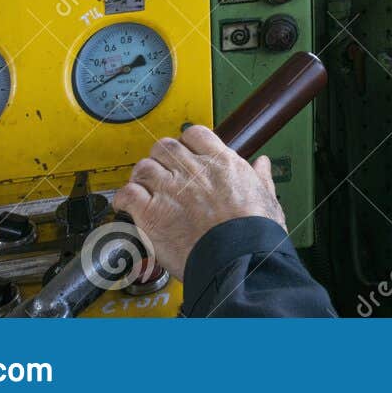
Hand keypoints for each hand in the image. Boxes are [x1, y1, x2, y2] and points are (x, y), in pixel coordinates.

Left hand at [113, 125, 287, 279]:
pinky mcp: (152, 213)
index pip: (194, 134)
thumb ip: (260, 178)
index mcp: (221, 163)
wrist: (238, 258)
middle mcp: (193, 170)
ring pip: (143, 167)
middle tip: (165, 173)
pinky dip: (124, 199)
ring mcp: (170, 189)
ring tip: (146, 190)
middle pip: (165, 147)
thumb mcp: (267, 198)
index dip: (188, 143)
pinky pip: (127, 194)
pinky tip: (129, 206)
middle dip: (162, 159)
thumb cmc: (254, 233)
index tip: (188, 155)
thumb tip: (261, 164)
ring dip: (142, 177)